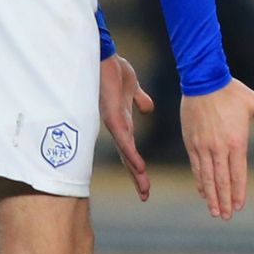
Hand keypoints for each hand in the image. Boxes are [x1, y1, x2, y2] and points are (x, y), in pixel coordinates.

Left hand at [99, 54, 154, 201]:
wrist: (104, 57)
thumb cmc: (115, 70)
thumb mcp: (133, 88)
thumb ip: (140, 100)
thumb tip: (148, 109)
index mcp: (122, 122)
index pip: (130, 149)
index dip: (136, 166)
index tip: (144, 183)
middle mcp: (117, 127)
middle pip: (127, 157)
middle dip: (136, 177)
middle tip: (145, 196)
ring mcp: (114, 123)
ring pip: (126, 153)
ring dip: (135, 172)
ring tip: (144, 189)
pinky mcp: (113, 117)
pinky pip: (124, 140)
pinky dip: (132, 155)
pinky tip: (139, 168)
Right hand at [180, 78, 253, 219]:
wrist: (203, 79)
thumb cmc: (232, 92)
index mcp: (237, 141)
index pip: (238, 174)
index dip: (238, 192)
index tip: (238, 207)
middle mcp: (219, 148)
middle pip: (222, 180)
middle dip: (223, 201)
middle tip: (225, 216)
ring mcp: (203, 146)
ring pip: (207, 177)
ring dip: (210, 196)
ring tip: (214, 211)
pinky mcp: (191, 142)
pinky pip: (196, 166)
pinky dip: (200, 181)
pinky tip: (202, 191)